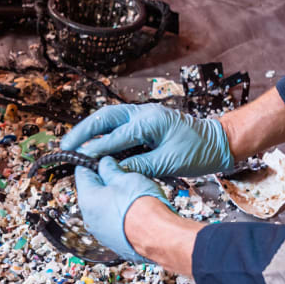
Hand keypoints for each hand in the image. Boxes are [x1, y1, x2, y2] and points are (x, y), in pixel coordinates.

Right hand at [61, 104, 234, 177]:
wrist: (219, 142)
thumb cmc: (199, 151)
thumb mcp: (169, 162)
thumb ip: (139, 164)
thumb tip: (113, 169)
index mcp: (150, 121)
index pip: (115, 136)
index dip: (96, 148)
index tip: (79, 158)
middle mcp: (143, 113)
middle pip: (104, 118)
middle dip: (82, 131)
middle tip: (65, 146)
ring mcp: (142, 115)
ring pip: (107, 119)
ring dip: (88, 130)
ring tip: (71, 144)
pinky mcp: (143, 122)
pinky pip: (116, 125)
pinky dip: (101, 134)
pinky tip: (91, 144)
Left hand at [74, 157, 171, 262]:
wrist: (159, 236)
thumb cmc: (143, 208)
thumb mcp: (126, 177)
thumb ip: (110, 169)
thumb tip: (105, 164)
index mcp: (87, 199)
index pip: (82, 173)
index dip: (92, 163)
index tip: (100, 160)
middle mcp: (90, 218)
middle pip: (93, 192)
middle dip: (105, 183)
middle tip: (121, 177)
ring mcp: (101, 231)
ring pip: (104, 209)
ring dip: (114, 200)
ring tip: (132, 195)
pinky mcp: (114, 240)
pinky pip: (113, 223)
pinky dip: (121, 215)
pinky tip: (135, 211)